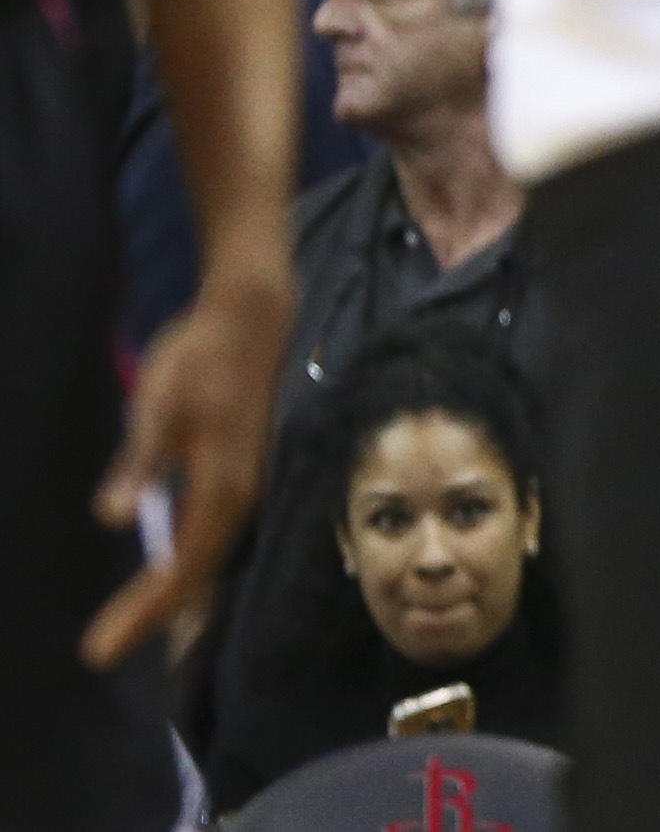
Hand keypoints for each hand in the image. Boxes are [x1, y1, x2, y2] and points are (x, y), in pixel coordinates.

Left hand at [81, 256, 291, 667]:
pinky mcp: (240, 475)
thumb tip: (111, 519)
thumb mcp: (160, 403)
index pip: (182, 566)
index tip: (99, 649)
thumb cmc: (201, 357)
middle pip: (198, 572)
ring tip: (128, 624)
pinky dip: (182, 564)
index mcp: (225, 485)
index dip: (143, 609)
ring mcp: (246, 486)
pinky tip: (161, 571)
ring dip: (168, 594)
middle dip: (152, 614)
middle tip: (101, 650)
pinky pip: (211, 536)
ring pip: (208, 557)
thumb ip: (139, 462)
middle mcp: (243, 495)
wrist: (252, 317)